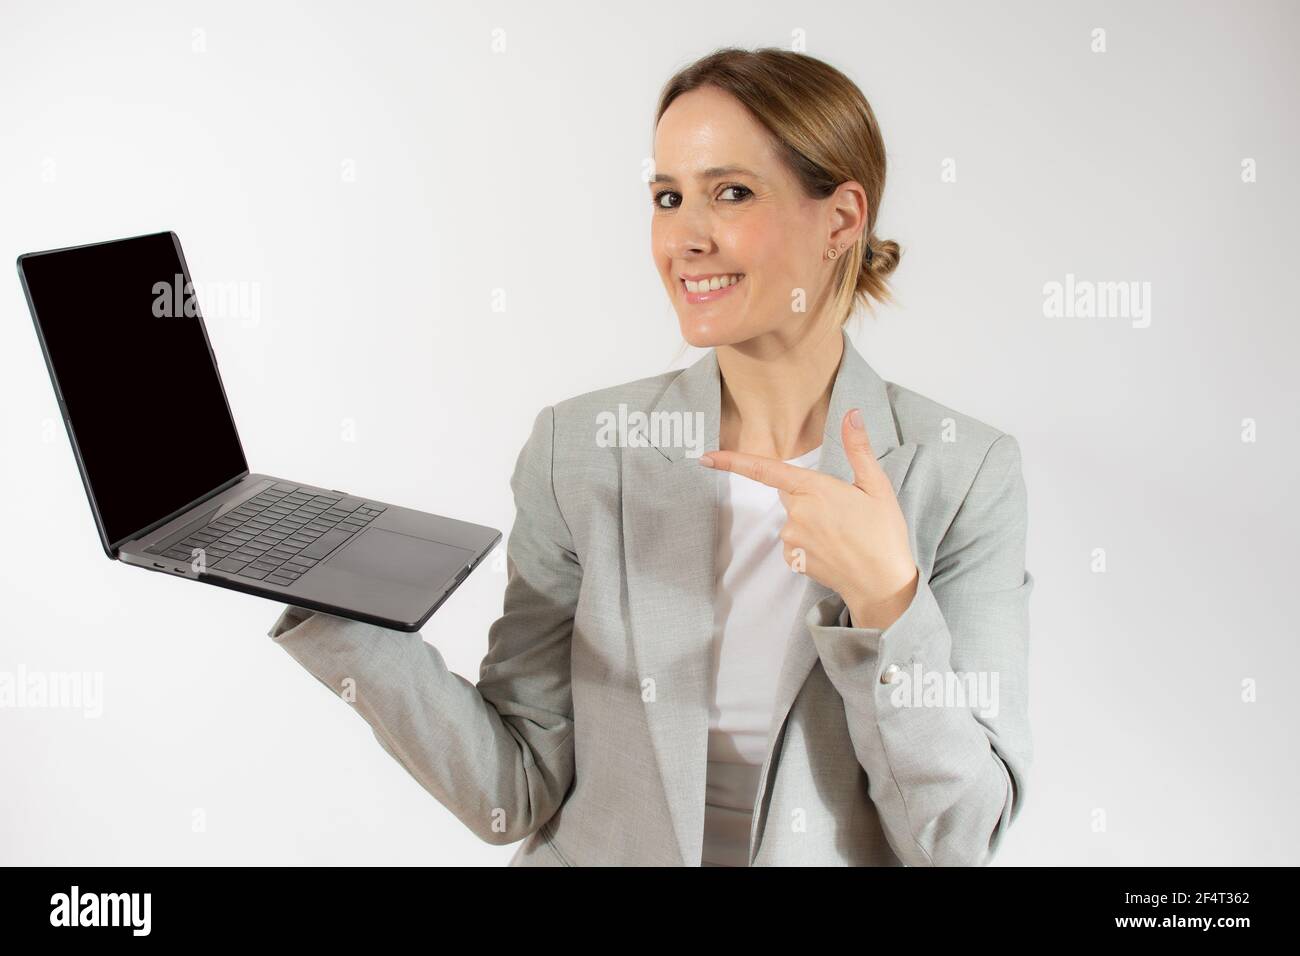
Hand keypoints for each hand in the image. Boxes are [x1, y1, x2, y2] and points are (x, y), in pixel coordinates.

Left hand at [700, 407, 918, 629]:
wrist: (882, 584)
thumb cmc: (883, 533)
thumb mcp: (876, 486)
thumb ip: (858, 449)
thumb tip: (852, 414)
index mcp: (815, 489)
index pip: (765, 470)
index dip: (733, 461)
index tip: (706, 456)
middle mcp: (797, 513)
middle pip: (789, 493)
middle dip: (809, 495)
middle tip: (843, 510)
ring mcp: (792, 539)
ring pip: (792, 518)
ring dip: (811, 520)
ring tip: (843, 533)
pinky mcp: (792, 559)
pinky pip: (794, 542)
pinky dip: (809, 542)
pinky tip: (833, 549)